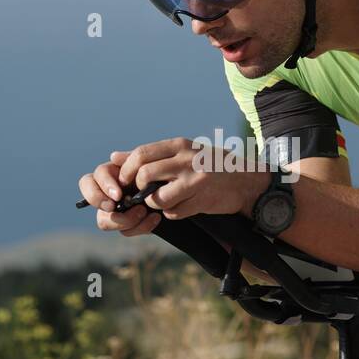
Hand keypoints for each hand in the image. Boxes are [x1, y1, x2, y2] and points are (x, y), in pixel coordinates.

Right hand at [77, 153, 162, 236]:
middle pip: (90, 201)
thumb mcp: (146, 165)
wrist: (174, 192)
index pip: (87, 182)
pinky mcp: (128, 226)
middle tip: (115, 206)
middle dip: (101, 204)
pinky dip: (141, 226)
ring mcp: (115, 212)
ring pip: (104, 221)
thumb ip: (131, 160)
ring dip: (124, 219)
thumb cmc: (157, 174)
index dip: (97, 190)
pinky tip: (156, 218)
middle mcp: (107, 194)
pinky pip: (126, 231)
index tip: (117, 196)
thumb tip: (114, 156)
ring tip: (144, 211)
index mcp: (107, 176)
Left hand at [116, 138, 269, 220]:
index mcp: (179, 145)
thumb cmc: (208, 165)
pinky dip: (171, 213)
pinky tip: (181, 207)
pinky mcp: (202, 200)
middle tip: (140, 194)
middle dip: (136, 189)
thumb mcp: (182, 152)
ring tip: (161, 201)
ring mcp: (195, 180)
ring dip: (154, 204)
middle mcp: (186, 160)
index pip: (141, 154)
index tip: (124, 181)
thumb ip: (149, 155)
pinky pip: (173, 212)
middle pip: (144, 175)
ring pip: (156, 197)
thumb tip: (114, 156)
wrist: (244, 181)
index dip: (126, 170)